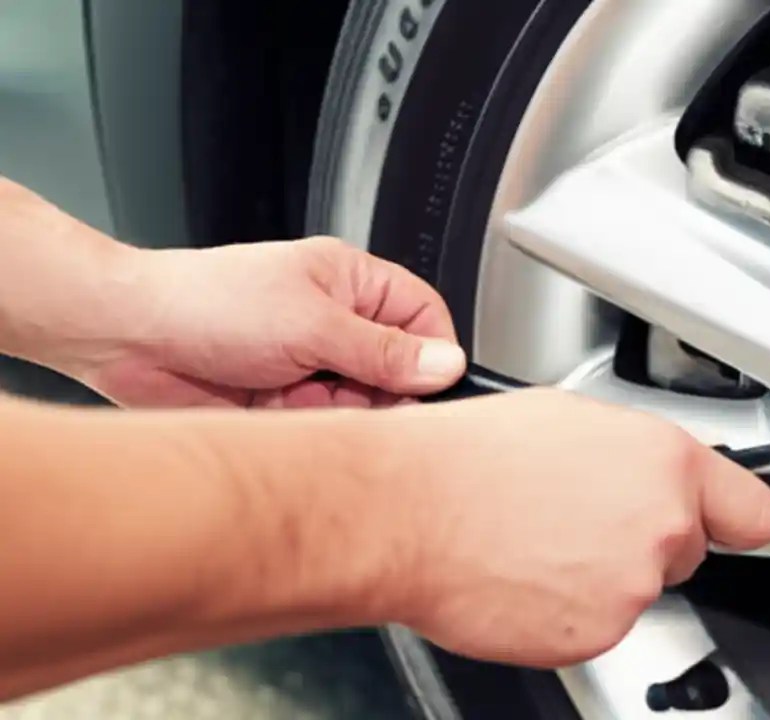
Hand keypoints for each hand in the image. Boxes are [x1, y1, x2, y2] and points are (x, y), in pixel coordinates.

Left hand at [76, 237, 465, 407]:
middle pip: (397, 367)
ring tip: (309, 402)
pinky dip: (315, 430)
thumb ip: (385, 352)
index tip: (430, 383)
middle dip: (384, 390)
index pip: (422, 315)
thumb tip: (446, 364)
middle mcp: (334, 321)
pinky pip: (325, 426)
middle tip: (368, 402)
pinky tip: (288, 417)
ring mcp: (309, 363)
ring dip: (343, 412)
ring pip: (362, 403)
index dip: (433, 351)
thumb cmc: (206, 302)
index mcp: (350, 281)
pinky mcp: (285, 401)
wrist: (128, 338)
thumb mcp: (313, 325)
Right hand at [364, 389, 769, 667]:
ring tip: (536, 542)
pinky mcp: (594, 634)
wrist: (409, 511)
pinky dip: (566, 610)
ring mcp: (630, 586)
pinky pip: (595, 625)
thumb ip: (634, 454)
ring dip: (599, 576)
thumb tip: (647, 470)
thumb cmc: (470, 458)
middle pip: (684, 550)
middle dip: (644, 541)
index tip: (730, 523)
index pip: (753, 511)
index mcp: (665, 463)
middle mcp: (661, 526)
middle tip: (580, 520)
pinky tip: (524, 574)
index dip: (734, 518)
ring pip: (635, 589)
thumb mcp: (570, 419)